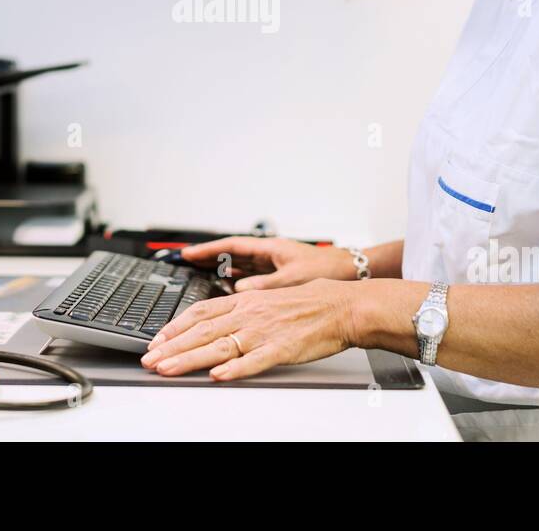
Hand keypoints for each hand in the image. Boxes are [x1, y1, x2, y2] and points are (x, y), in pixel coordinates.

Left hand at [140, 279, 357, 380]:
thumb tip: (216, 318)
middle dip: (172, 346)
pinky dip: (234, 368)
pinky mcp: (282, 349)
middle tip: (149, 359)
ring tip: (168, 369)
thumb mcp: (266, 298)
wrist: (340, 305)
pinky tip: (217, 376)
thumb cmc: (307, 302)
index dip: (174, 327)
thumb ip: (241, 309)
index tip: (156, 340)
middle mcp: (249, 314)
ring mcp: (264, 332)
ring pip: (219, 346)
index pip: (200, 313)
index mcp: (244, 302)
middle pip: (202, 331)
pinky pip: (254, 361)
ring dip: (189, 359)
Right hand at [179, 236, 356, 290]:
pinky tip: (230, 292)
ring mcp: (275, 266)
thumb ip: (264, 287)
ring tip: (200, 277)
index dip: (207, 250)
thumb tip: (239, 291)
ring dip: (221, 271)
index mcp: (270, 248)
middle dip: (208, 259)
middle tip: (186, 264)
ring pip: (240, 267)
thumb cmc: (328, 270)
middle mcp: (270, 255)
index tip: (187, 254)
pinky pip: (252, 280)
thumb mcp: (292, 280)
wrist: (352, 275)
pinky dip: (238, 284)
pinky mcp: (281, 279)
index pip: (231, 246)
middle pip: (231, 255)